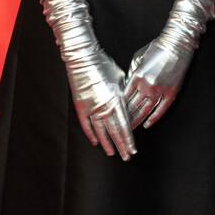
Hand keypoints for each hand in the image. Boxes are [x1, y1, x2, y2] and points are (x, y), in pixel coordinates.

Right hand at [67, 45, 135, 159]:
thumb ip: (124, 94)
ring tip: (113, 153)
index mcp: (116, 100)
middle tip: (126, 157)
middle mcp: (104, 107)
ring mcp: (91, 107)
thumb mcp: (120, 79)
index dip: (129, 140)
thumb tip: (127, 104)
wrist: (84, 57)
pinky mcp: (81, 106)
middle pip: (114, 132)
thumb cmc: (104, 65)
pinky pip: (86, 125)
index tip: (133, 149)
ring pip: (100, 131)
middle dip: (122, 146)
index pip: (125, 126)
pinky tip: (96, 142)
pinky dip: (91, 134)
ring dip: (108, 144)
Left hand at [124, 35, 192, 129]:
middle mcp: (147, 85)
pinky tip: (147, 125)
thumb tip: (126, 86)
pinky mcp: (171, 93)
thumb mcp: (137, 58)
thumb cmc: (156, 48)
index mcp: (137, 76)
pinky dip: (153, 119)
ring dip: (136, 121)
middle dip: (125, 119)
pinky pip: (160, 110)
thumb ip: (131, 73)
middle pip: (132, 107)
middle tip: (118, 127)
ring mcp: (160, 90)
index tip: (113, 115)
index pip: (124, 97)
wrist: (176, 45)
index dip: (118, 108)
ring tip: (130, 130)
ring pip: (145, 111)